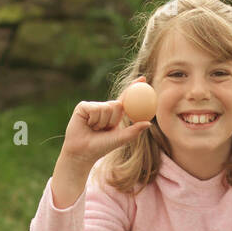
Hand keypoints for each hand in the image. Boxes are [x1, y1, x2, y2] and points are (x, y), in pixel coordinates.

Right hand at [51, 79, 153, 209]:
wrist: (82, 152)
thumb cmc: (101, 147)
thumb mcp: (120, 139)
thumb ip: (134, 131)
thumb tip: (149, 123)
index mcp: (115, 113)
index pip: (126, 97)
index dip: (134, 86)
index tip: (144, 78)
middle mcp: (104, 107)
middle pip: (117, 104)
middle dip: (113, 120)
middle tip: (104, 130)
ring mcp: (93, 105)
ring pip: (106, 108)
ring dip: (102, 122)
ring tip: (94, 129)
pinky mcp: (83, 106)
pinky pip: (95, 109)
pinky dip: (93, 120)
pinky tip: (87, 124)